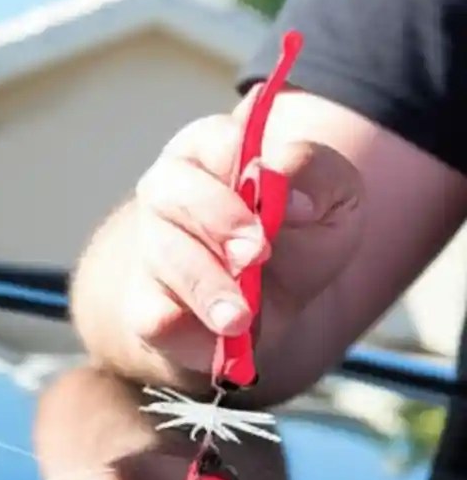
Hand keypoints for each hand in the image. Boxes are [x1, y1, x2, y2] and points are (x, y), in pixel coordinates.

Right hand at [123, 88, 363, 382]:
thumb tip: (289, 194)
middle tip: (255, 254)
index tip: (267, 194)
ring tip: (241, 318)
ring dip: (205, 287)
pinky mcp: (146, 307)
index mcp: (213, 152)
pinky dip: (181, 330)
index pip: (212, 140)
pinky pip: (149, 315)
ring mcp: (152, 250)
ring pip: (164, 257)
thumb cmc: (297, 238)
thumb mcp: (334, 197)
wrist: (270, 313)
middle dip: (215, 221)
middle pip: (172, 192)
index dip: (236, 164)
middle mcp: (170, 193)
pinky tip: (212, 339)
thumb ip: (318, 176)